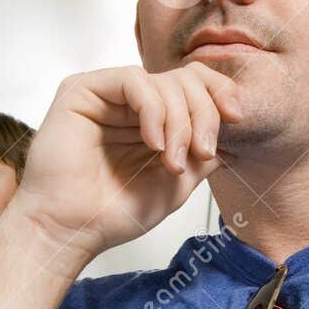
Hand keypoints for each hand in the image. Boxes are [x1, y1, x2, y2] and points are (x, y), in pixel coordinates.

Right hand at [10, 63, 243, 267]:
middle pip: (186, 78)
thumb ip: (202, 155)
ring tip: (171, 162)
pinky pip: (134, 80)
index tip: (237, 117)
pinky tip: (153, 143)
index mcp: (153, 120)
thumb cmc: (112, 213)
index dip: (220, 93)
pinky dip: (154, 111)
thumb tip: (231, 131)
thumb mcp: (176, 185)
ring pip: (164, 81)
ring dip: (180, 122)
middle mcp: (131, 104)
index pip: (194, 85)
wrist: (71, 230)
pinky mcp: (83, 90)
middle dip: (204, 114)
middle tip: (202, 153)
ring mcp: (108, 95)